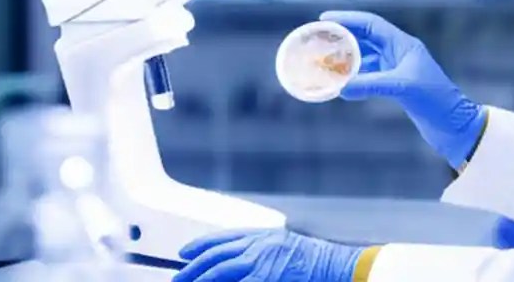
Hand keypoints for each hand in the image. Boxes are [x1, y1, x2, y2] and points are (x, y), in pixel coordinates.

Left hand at [173, 229, 361, 281]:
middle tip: (178, 279)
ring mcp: (259, 263)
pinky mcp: (264, 278)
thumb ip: (262, 250)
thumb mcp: (285, 245)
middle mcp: (256, 246)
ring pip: (218, 272)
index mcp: (261, 236)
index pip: (222, 239)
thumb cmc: (316, 260)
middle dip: (192, 269)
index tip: (184, 253)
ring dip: (199, 280)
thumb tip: (242, 261)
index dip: (200, 245)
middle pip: (215, 256)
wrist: (335, 265)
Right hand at [320, 10, 486, 168]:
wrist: (456, 127)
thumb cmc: (437, 102)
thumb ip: (372, 85)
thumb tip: (341, 87)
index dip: (347, 19)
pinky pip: (369, 78)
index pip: (371, 24)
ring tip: (323, 64)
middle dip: (342, 39)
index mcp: (404, 45)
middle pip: (365, 39)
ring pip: (366, 59)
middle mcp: (400, 54)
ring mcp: (398, 71)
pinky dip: (354, 80)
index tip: (324, 18)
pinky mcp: (398, 88)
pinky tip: (341, 87)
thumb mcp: (403, 89)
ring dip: (346, 61)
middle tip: (318, 41)